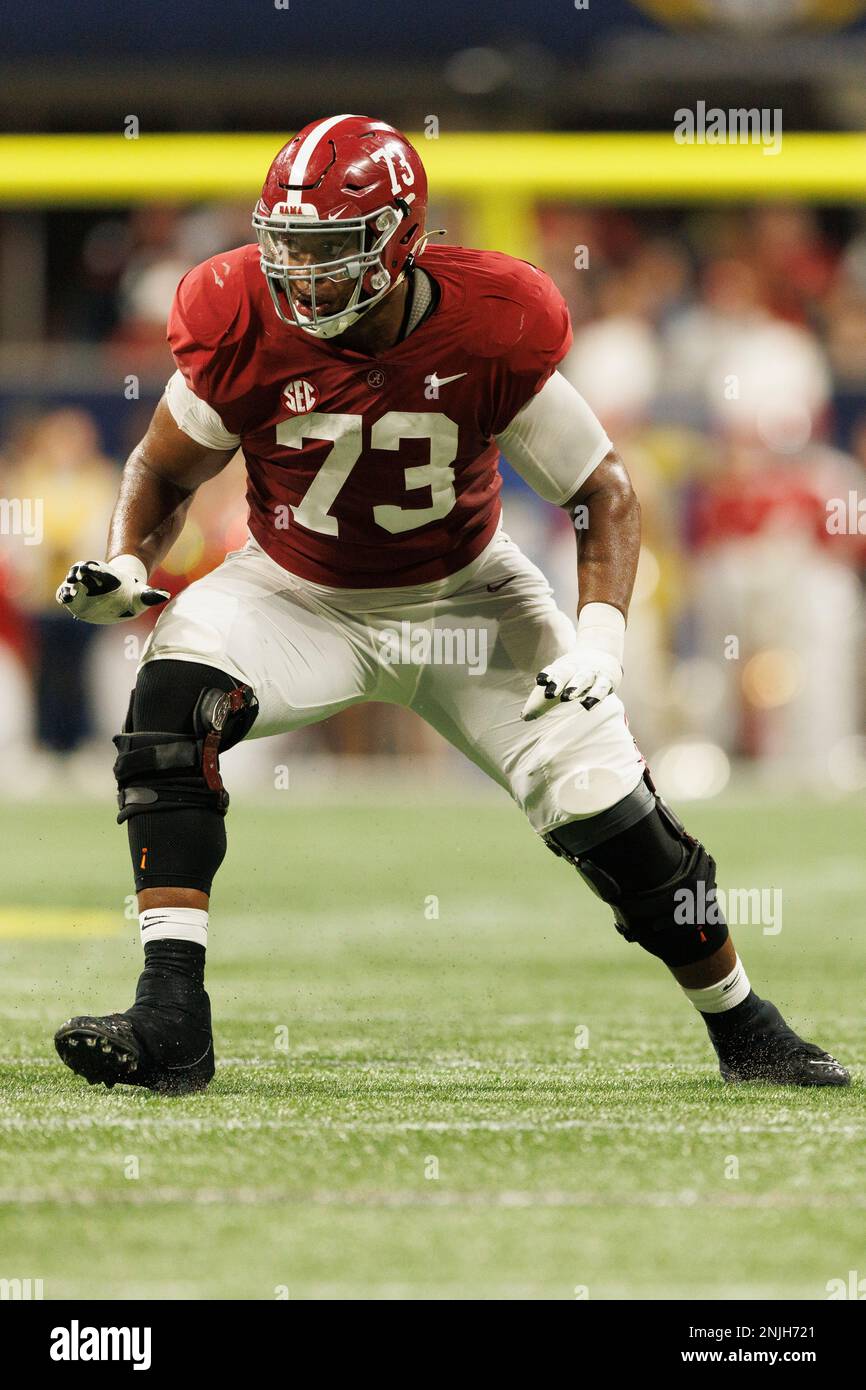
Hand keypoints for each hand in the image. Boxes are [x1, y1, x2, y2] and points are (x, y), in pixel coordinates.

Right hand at [56, 555, 169, 625]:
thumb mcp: (142, 595)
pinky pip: (64, 594)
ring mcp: (81, 587)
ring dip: (67, 586)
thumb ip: (152, 594)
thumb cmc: (131, 594)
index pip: (98, 568)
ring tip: (69, 593)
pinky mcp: (74, 597)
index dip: (93, 568)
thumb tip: (166, 595)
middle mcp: (91, 578)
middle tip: (76, 579)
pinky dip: (62, 595)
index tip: (90, 568)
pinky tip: (64, 599)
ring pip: (70, 582)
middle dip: (76, 574)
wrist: (119, 597)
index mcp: (107, 575)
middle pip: (80, 572)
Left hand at [521, 602, 624, 720]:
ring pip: (584, 678)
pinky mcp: (606, 681)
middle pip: (566, 673)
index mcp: (562, 668)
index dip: (547, 675)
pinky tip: (587, 705)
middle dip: (558, 682)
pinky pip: (601, 688)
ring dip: (575, 686)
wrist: (602, 652)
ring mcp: (591, 673)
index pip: (554, 671)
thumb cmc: (574, 673)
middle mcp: (576, 669)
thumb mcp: (558, 682)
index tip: (540, 680)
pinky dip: (595, 696)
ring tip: (567, 697)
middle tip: (549, 693)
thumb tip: (525, 717)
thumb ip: (541, 701)